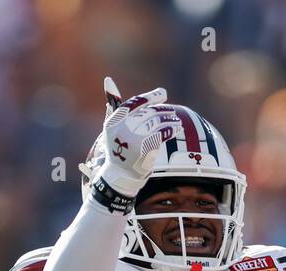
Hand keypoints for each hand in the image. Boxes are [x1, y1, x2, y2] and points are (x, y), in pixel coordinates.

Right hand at [90, 79, 177, 198]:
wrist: (121, 176)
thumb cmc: (118, 149)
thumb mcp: (112, 127)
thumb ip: (113, 105)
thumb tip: (109, 79)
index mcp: (113, 121)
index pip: (134, 103)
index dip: (150, 97)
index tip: (162, 93)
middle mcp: (122, 128)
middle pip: (147, 112)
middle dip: (162, 110)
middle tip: (171, 111)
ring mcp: (134, 138)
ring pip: (156, 122)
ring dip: (169, 119)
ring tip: (176, 120)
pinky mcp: (145, 148)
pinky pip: (162, 133)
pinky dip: (171, 129)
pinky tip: (176, 128)